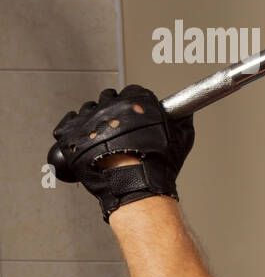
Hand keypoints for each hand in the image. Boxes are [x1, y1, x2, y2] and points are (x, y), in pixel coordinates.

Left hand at [51, 85, 194, 222]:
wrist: (136, 185)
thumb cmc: (157, 166)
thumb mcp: (181, 138)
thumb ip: (182, 119)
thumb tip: (185, 112)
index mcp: (136, 102)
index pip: (132, 91)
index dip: (134, 103)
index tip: (134, 113)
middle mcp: (110, 107)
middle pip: (107, 98)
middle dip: (113, 109)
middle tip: (118, 127)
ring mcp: (88, 120)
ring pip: (87, 110)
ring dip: (93, 120)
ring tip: (102, 137)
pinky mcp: (71, 135)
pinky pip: (66, 124)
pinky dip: (73, 129)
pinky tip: (83, 138)